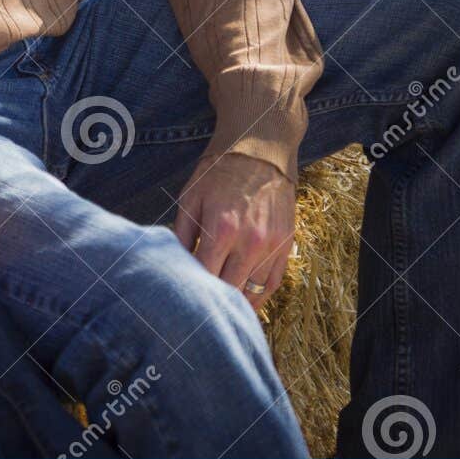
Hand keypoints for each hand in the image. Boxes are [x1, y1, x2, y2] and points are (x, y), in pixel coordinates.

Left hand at [173, 151, 296, 309]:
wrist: (260, 150)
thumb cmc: (219, 172)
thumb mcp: (190, 197)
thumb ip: (180, 234)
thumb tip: (174, 264)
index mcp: (221, 229)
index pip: (204, 276)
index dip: (192, 288)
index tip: (183, 294)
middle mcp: (249, 242)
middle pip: (228, 289)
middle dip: (212, 299)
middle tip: (198, 305)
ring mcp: (271, 246)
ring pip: (252, 292)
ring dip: (236, 303)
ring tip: (220, 308)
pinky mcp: (286, 245)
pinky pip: (273, 283)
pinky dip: (259, 296)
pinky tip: (245, 302)